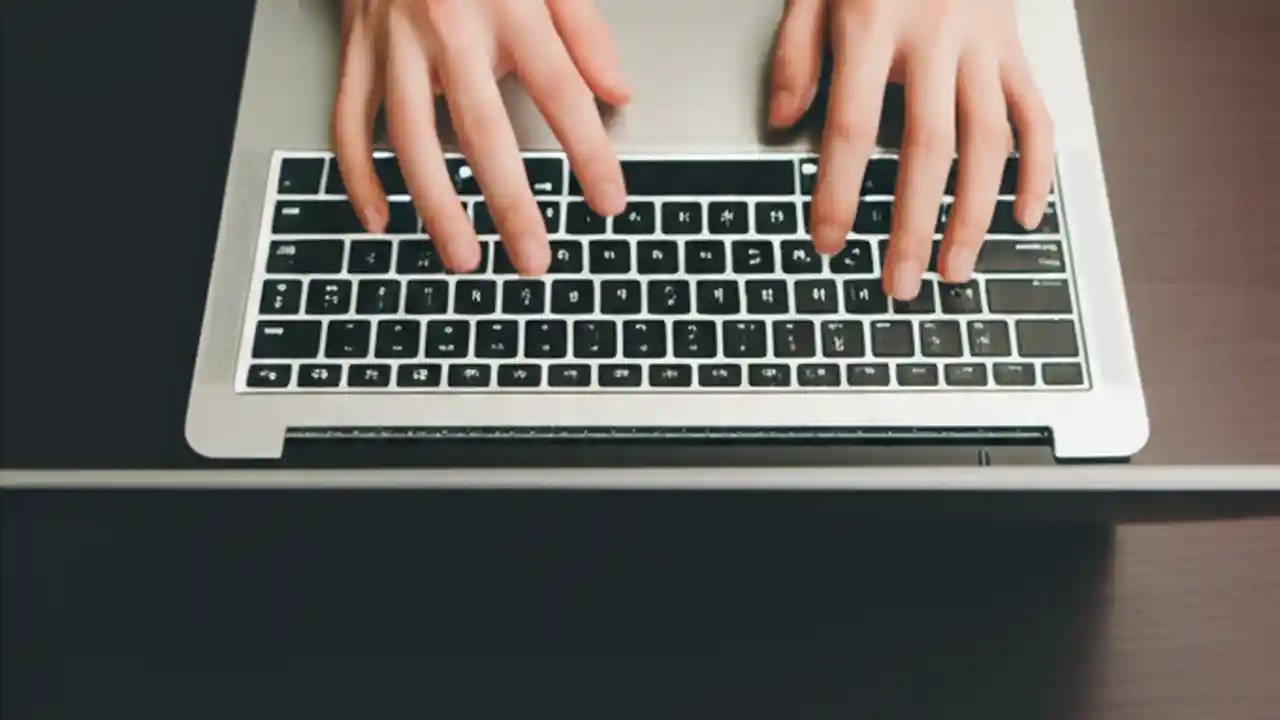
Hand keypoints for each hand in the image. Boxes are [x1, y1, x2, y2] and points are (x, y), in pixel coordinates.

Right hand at [334, 0, 630, 274]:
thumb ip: (585, 31)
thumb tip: (617, 92)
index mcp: (507, 5)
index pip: (560, 92)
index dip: (588, 153)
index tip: (609, 203)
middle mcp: (448, 28)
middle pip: (481, 130)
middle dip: (510, 202)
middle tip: (533, 259)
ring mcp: (393, 42)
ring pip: (408, 137)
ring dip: (436, 205)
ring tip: (461, 256)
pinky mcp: (355, 50)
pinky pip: (348, 119)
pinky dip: (358, 174)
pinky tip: (380, 218)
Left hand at [769, 0, 1053, 299]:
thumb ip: (795, 52)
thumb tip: (783, 122)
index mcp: (874, 23)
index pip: (854, 127)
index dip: (841, 193)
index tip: (830, 242)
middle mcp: (936, 38)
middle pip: (928, 149)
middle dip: (912, 226)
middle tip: (899, 282)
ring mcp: (984, 44)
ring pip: (988, 143)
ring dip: (973, 215)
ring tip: (956, 270)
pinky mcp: (1015, 49)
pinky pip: (1035, 116)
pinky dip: (1036, 170)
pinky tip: (1022, 217)